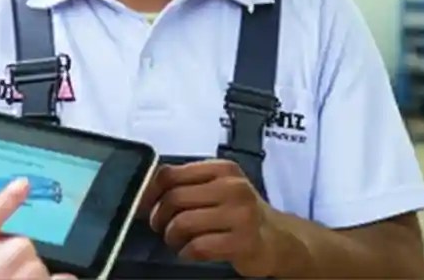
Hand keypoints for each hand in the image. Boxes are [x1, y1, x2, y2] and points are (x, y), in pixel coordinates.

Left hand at [145, 160, 281, 276]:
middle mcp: (233, 187)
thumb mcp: (218, 187)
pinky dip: (187, 252)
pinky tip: (192, 252)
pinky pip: (199, 247)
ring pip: (183, 223)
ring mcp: (240, 214)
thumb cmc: (240, 212)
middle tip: (162, 228)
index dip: (150, 192)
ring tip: (178, 241)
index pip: (170, 174)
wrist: (278, 238)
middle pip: (174, 198)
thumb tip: (147, 192)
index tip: (145, 206)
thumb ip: (188, 184)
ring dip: (172, 237)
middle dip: (160, 218)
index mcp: (222, 169)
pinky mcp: (243, 241)